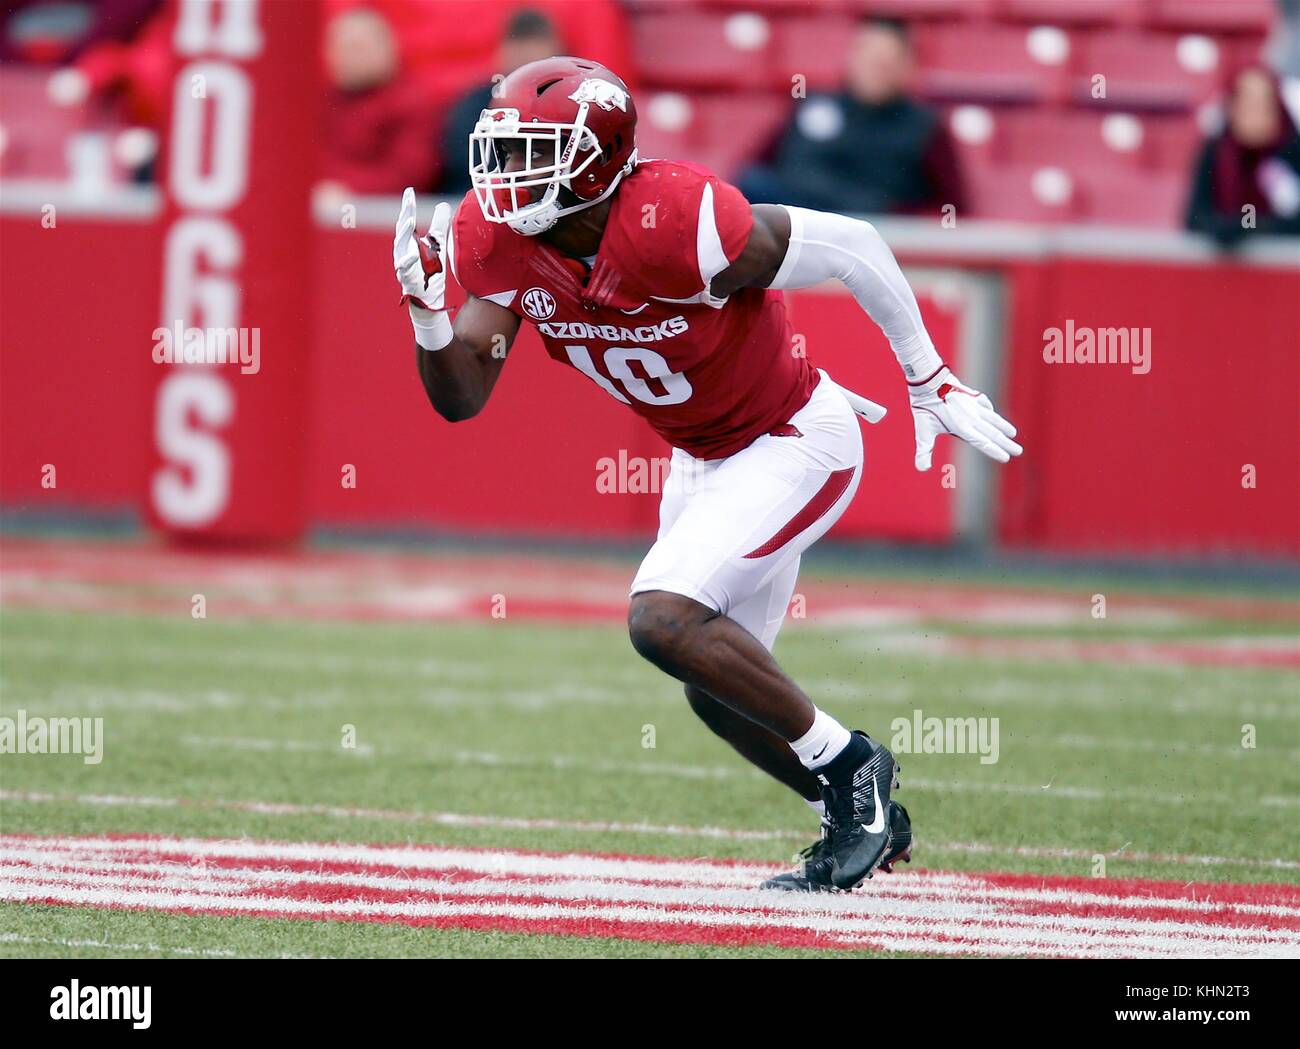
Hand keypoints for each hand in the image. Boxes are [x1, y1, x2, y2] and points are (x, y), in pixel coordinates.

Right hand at [394, 187, 449, 311]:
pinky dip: (407, 261)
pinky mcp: (406, 278)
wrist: (429, 297)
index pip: (407, 220)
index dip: (408, 206)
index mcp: (409, 241)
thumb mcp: (437, 244)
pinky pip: (404, 269)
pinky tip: (414, 254)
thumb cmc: (430, 270)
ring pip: (400, 246)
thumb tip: (443, 204)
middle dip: (405, 213)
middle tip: (408, 200)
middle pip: (402, 229)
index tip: (409, 191)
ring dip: (404, 232)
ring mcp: (402, 264)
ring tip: (410, 219)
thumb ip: (439, 225)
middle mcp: (403, 250)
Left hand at [909, 366, 1021, 470]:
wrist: (929, 380)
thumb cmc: (925, 406)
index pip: (983, 442)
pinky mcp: (971, 396)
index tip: (1006, 458)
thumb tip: (922, 469)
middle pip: (993, 433)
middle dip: (1006, 444)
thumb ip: (923, 451)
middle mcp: (971, 417)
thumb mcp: (923, 430)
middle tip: (1019, 451)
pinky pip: (985, 405)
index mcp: (962, 427)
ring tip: (1013, 434)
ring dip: (1003, 427)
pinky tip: (994, 415)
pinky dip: (991, 411)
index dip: (995, 451)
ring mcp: (973, 405)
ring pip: (992, 418)